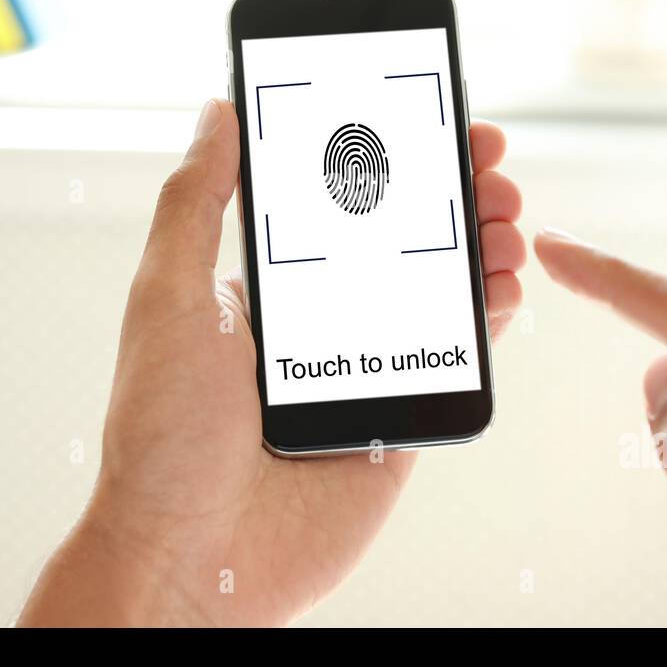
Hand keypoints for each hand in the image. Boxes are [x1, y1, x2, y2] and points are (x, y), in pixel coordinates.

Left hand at [19, 99, 524, 626]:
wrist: (190, 555)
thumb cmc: (162, 433)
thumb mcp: (168, 296)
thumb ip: (197, 202)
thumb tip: (217, 111)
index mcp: (271, 287)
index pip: (343, 201)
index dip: (392, 155)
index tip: (432, 116)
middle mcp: (324, 321)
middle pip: (405, 239)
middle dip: (453, 191)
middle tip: (487, 161)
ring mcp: (366, 367)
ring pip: (441, 291)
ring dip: (481, 245)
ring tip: (503, 216)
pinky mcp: (399, 419)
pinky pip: (454, 358)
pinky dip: (488, 317)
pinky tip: (503, 285)